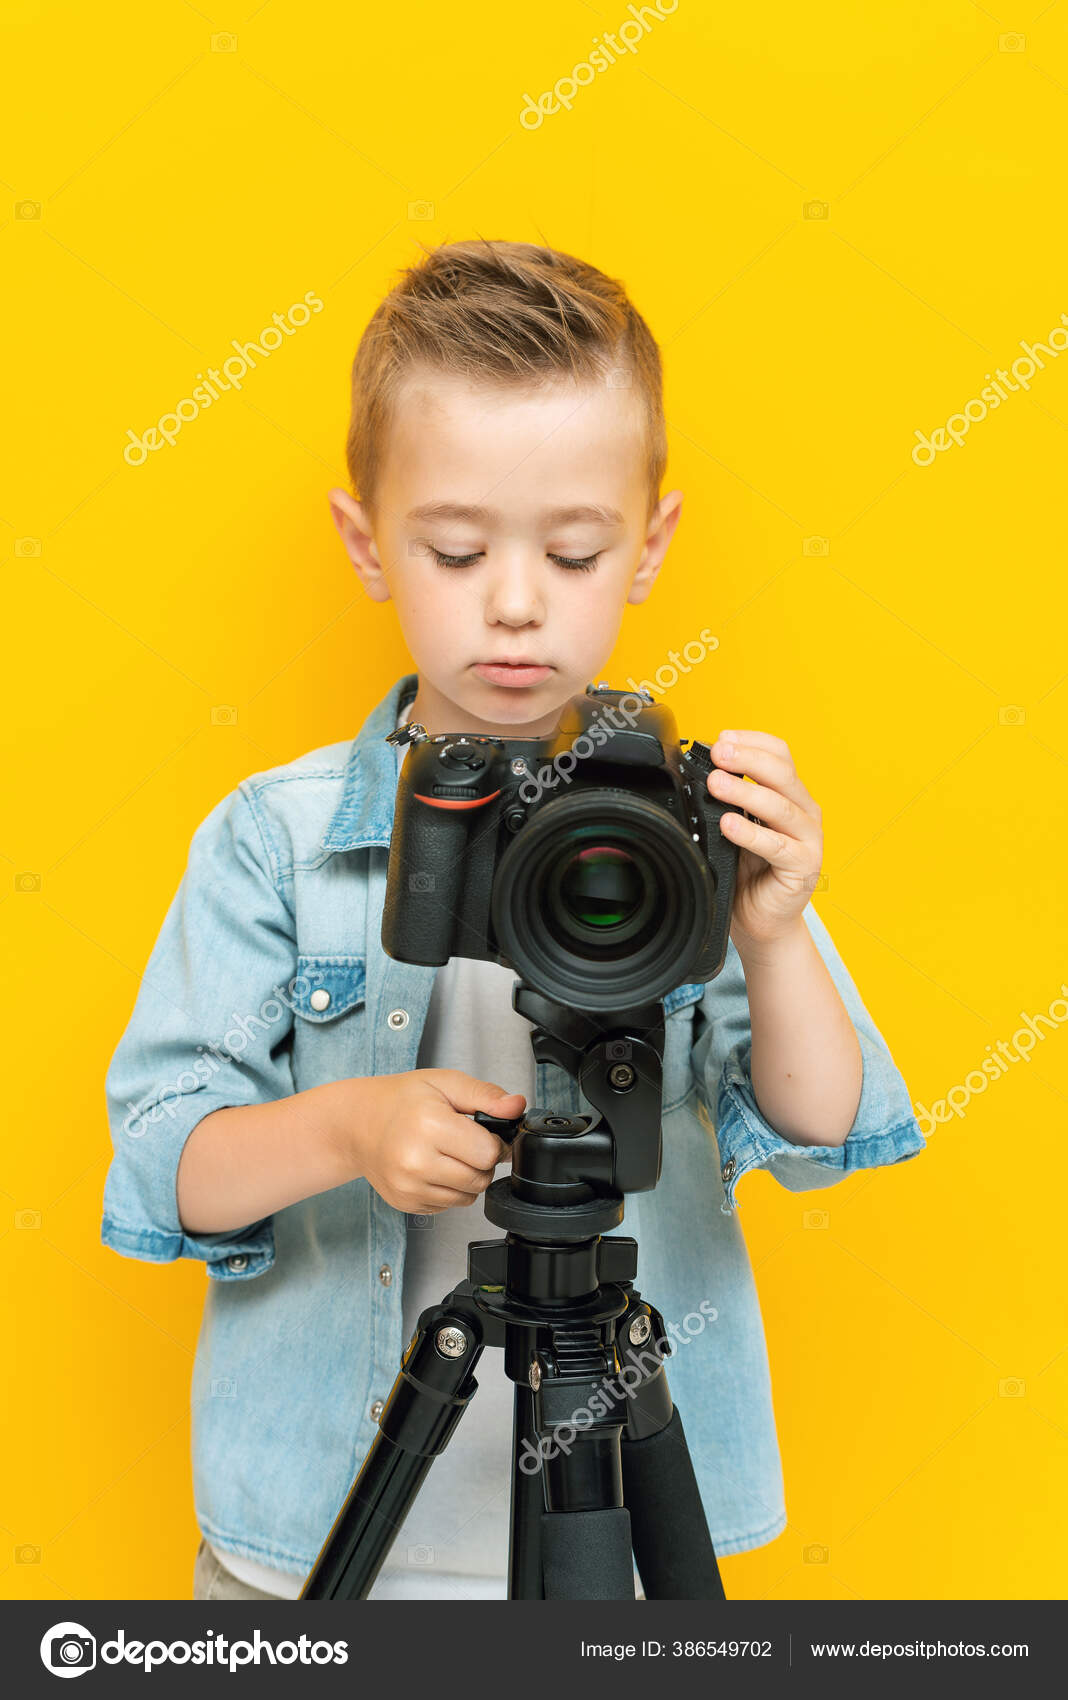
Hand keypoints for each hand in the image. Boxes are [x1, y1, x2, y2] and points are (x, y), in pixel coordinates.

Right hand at [353, 1069, 524, 1214]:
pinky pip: (447, 1206)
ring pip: (467, 1197)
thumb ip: (485, 1095)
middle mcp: (416, 1161)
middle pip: (480, 1178)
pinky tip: (432, 1167)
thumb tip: (517, 1106)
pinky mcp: (405, 1203)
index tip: (480, 1131)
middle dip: (481, 1161)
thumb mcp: (445, 1083)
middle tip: (462, 1141)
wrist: (357, 1123)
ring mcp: (409, 1187)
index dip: (492, 1141)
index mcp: (429, 1126)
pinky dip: (448, 1190)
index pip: (488, 1152)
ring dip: (467, 1178)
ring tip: (447, 1154)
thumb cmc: (401, 1100)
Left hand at [705, 729, 822, 959]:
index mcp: (790, 795)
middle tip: (718, 753)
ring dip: (745, 790)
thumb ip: (728, 800)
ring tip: (716, 783)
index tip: (721, 738)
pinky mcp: (804, 866)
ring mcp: (808, 839)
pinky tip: (729, 824)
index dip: (751, 741)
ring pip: (780, 805)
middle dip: (747, 758)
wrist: (761, 920)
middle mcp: (804, 812)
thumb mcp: (735, 826)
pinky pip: (777, 845)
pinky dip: (751, 833)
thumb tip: (701, 772)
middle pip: (782, 772)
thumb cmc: (747, 872)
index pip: (779, 754)